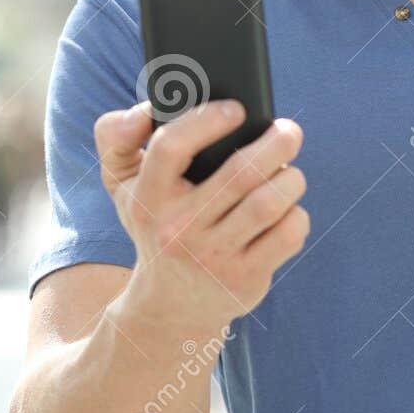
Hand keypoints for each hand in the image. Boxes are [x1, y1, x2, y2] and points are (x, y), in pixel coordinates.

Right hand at [93, 99, 308, 339]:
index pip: (170, 148)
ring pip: (268, 204)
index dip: (206, 120)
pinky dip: (296, 215)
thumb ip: (117, 136)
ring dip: (291, 179)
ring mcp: (212, 257)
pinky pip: (286, 235)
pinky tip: (288, 210)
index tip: (237, 108)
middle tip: (289, 130)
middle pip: (240, 174)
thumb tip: (143, 112)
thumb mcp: (122, 184)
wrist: (169, 304)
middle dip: (275, 144)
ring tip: (291, 171)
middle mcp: (177, 229)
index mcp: (147, 197)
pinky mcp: (243, 280)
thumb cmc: (155, 222)